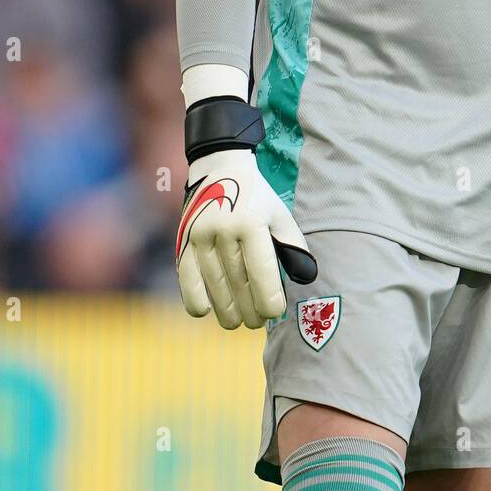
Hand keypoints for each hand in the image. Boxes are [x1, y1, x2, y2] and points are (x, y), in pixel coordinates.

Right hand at [176, 148, 316, 329]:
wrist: (220, 168)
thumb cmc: (258, 198)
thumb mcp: (280, 215)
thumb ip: (293, 245)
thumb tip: (307, 277)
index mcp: (251, 222)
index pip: (261, 271)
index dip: (268, 298)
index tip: (275, 313)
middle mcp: (224, 229)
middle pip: (238, 282)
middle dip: (250, 309)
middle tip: (258, 322)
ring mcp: (200, 236)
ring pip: (214, 285)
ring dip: (227, 310)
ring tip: (237, 322)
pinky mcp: (183, 241)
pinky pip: (187, 278)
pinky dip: (195, 298)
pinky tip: (206, 311)